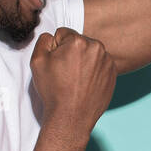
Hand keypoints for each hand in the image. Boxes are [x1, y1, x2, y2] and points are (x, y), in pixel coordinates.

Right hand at [29, 27, 116, 144]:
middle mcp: (96, 47)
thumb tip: (52, 36)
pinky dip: (94, 71)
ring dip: (84, 61)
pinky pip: (100, 64)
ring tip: (76, 80)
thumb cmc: (54, 90)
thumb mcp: (37, 61)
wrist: (72, 116)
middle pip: (79, 42)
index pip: (63, 34)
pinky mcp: (113, 73)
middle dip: (72, 53)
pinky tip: (86, 84)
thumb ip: (44, 40)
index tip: (57, 64)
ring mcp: (107, 61)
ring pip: (90, 53)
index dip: (56, 48)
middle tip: (66, 73)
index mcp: (78, 41)